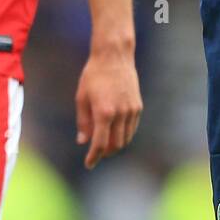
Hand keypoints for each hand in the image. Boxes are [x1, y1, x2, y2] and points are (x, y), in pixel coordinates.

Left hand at [75, 49, 142, 169]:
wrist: (114, 56)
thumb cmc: (94, 75)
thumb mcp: (82, 98)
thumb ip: (83, 122)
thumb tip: (83, 142)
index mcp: (104, 112)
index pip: (100, 144)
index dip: (94, 157)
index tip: (88, 164)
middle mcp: (120, 113)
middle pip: (115, 145)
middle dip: (105, 153)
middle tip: (95, 153)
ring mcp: (131, 110)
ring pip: (125, 139)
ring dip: (115, 145)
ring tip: (104, 142)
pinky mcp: (138, 106)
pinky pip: (132, 128)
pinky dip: (123, 134)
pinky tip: (114, 131)